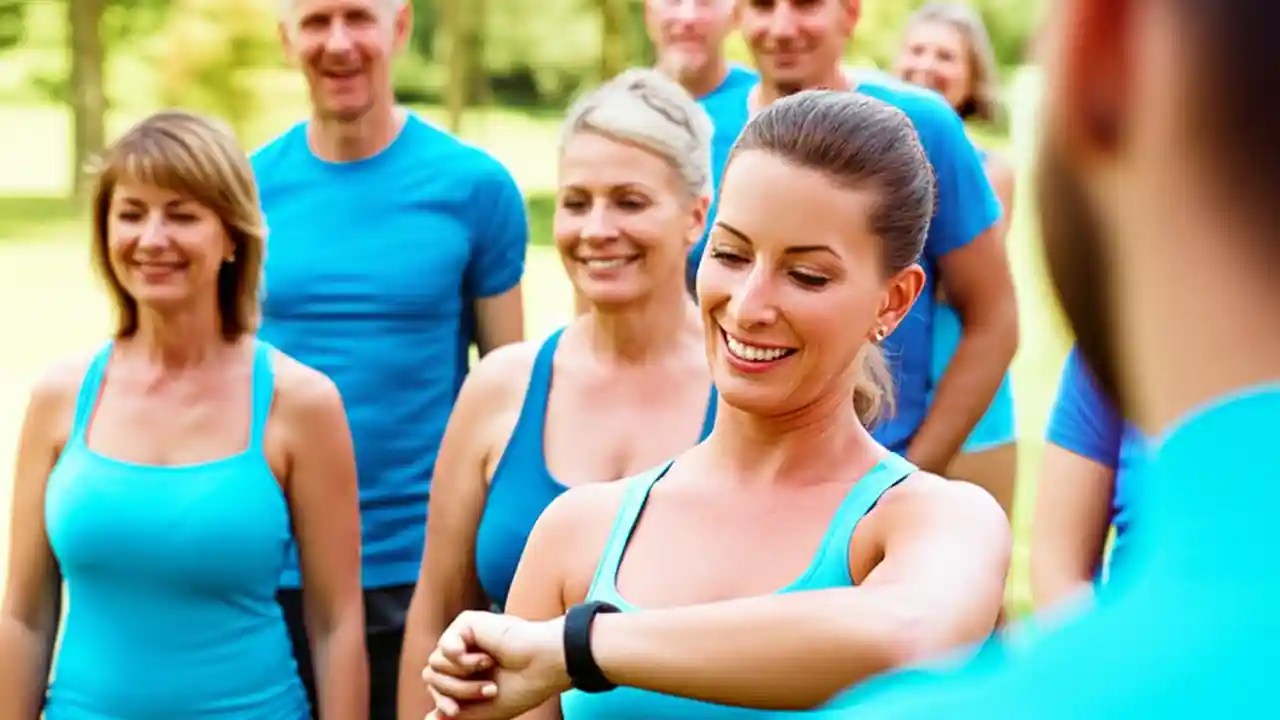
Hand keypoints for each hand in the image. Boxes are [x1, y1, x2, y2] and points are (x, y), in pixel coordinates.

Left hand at [424, 610, 569, 719]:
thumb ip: (456, 715)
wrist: (543, 667)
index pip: (436, 688)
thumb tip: (428, 719)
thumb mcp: (484, 710)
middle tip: (488, 690)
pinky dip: (463, 660)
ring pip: (435, 664)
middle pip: (432, 677)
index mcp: (466, 674)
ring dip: (463, 678)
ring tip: (490, 674)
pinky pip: (445, 647)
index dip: (441, 702)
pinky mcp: (466, 624)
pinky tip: (486, 657)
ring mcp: (464, 638)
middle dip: (456, 691)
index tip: (456, 711)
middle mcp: (462, 655)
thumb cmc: (521, 688)